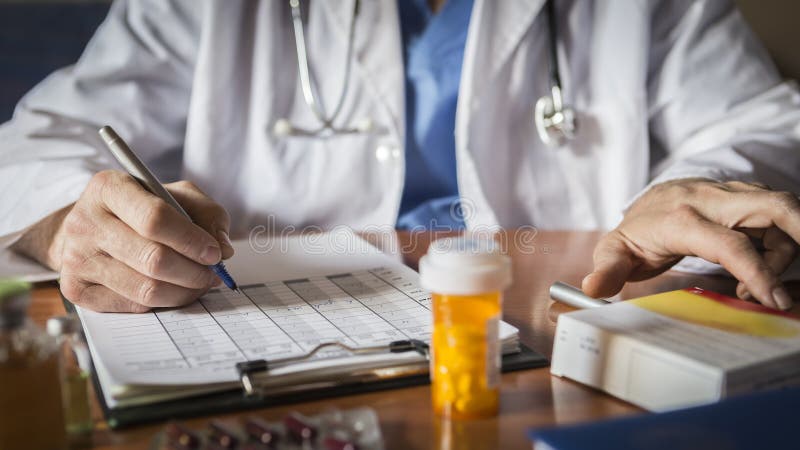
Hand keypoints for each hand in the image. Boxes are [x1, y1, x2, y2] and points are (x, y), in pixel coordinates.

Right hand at [15, 170, 234, 311]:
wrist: (90, 228)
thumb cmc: (141, 209)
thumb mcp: (176, 195)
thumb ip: (207, 214)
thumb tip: (223, 248)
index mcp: (109, 188)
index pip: (155, 219)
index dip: (191, 241)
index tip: (215, 253)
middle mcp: (85, 222)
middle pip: (152, 259)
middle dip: (194, 271)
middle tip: (213, 274)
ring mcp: (76, 258)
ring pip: (145, 288)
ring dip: (184, 291)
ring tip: (200, 283)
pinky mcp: (76, 289)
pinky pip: (132, 305)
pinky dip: (163, 302)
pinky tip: (174, 290)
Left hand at [582, 178, 799, 309]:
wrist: (647, 202)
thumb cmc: (636, 232)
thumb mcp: (614, 252)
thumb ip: (607, 270)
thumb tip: (593, 287)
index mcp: (682, 218)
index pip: (730, 244)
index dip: (756, 272)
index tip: (771, 300)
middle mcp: (712, 200)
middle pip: (774, 206)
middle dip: (799, 236)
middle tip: (789, 285)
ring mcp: (732, 195)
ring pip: (780, 212)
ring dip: (783, 251)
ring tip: (751, 286)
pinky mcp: (746, 198)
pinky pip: (777, 216)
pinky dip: (780, 243)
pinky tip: (754, 269)